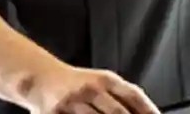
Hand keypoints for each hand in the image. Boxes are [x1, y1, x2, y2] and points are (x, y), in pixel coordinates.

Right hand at [22, 64, 159, 113]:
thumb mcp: (101, 82)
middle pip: (117, 113)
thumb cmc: (77, 84)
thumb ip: (123, 96)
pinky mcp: (56, 113)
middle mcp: (90, 89)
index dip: (148, 109)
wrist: (40, 78)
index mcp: (105, 79)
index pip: (132, 95)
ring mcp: (73, 102)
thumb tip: (149, 113)